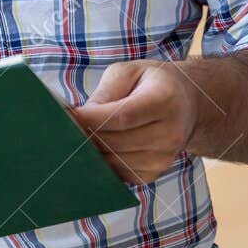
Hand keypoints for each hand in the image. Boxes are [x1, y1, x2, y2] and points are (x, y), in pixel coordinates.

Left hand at [69, 61, 196, 183]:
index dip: (92, 119)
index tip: (67, 115)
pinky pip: (117, 174)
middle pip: (115, 142)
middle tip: (60, 126)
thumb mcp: (129, 73)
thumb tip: (79, 118)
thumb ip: (105, 94)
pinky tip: (94, 148)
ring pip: (113, 161)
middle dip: (84, 135)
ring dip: (90, 151)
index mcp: (165, 100)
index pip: (123, 116)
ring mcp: (163, 158)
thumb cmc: (151, 83)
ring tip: (76, 135)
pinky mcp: (153, 174)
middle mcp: (170, 133)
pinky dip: (101, 162)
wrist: (187, 105)